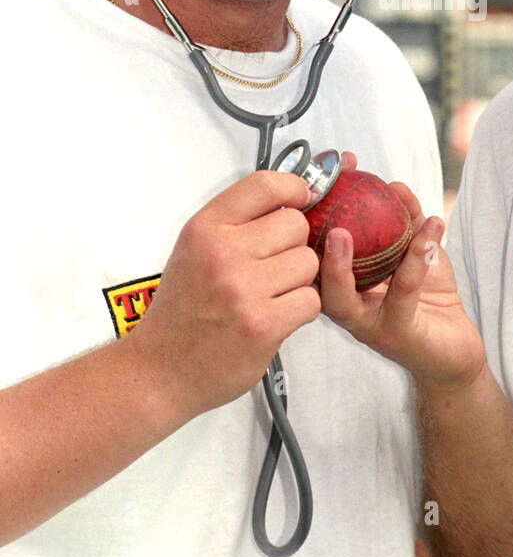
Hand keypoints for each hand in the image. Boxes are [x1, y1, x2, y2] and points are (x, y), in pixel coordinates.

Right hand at [129, 170, 320, 421]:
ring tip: (273, 294)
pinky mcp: (262, 325)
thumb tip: (290, 200)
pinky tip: (278, 316)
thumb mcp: (193, 251)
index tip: (301, 199)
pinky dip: (301, 309)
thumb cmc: (181, 311)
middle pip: (295, 225)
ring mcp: (243, 290)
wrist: (158, 371)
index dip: (293, 188)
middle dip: (293, 245)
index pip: (264, 185)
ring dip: (299, 280)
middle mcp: (223, 253)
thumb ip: (236, 223)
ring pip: (308, 263)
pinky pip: (310, 300)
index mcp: (205, 229)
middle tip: (274, 266)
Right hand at [318, 182, 484, 391]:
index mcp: (344, 288)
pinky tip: (431, 226)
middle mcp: (348, 310)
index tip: (333, 181)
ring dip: (344, 265)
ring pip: (343, 302)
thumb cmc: (428, 303)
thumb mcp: (415, 254)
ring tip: (349, 231)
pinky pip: (403, 292)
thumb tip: (394, 185)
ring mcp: (368, 327)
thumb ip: (405, 222)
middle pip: (311, 286)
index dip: (314, 220)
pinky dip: (417, 255)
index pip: (315, 256)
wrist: (455, 350)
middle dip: (308, 254)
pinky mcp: (398, 335)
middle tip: (316, 222)